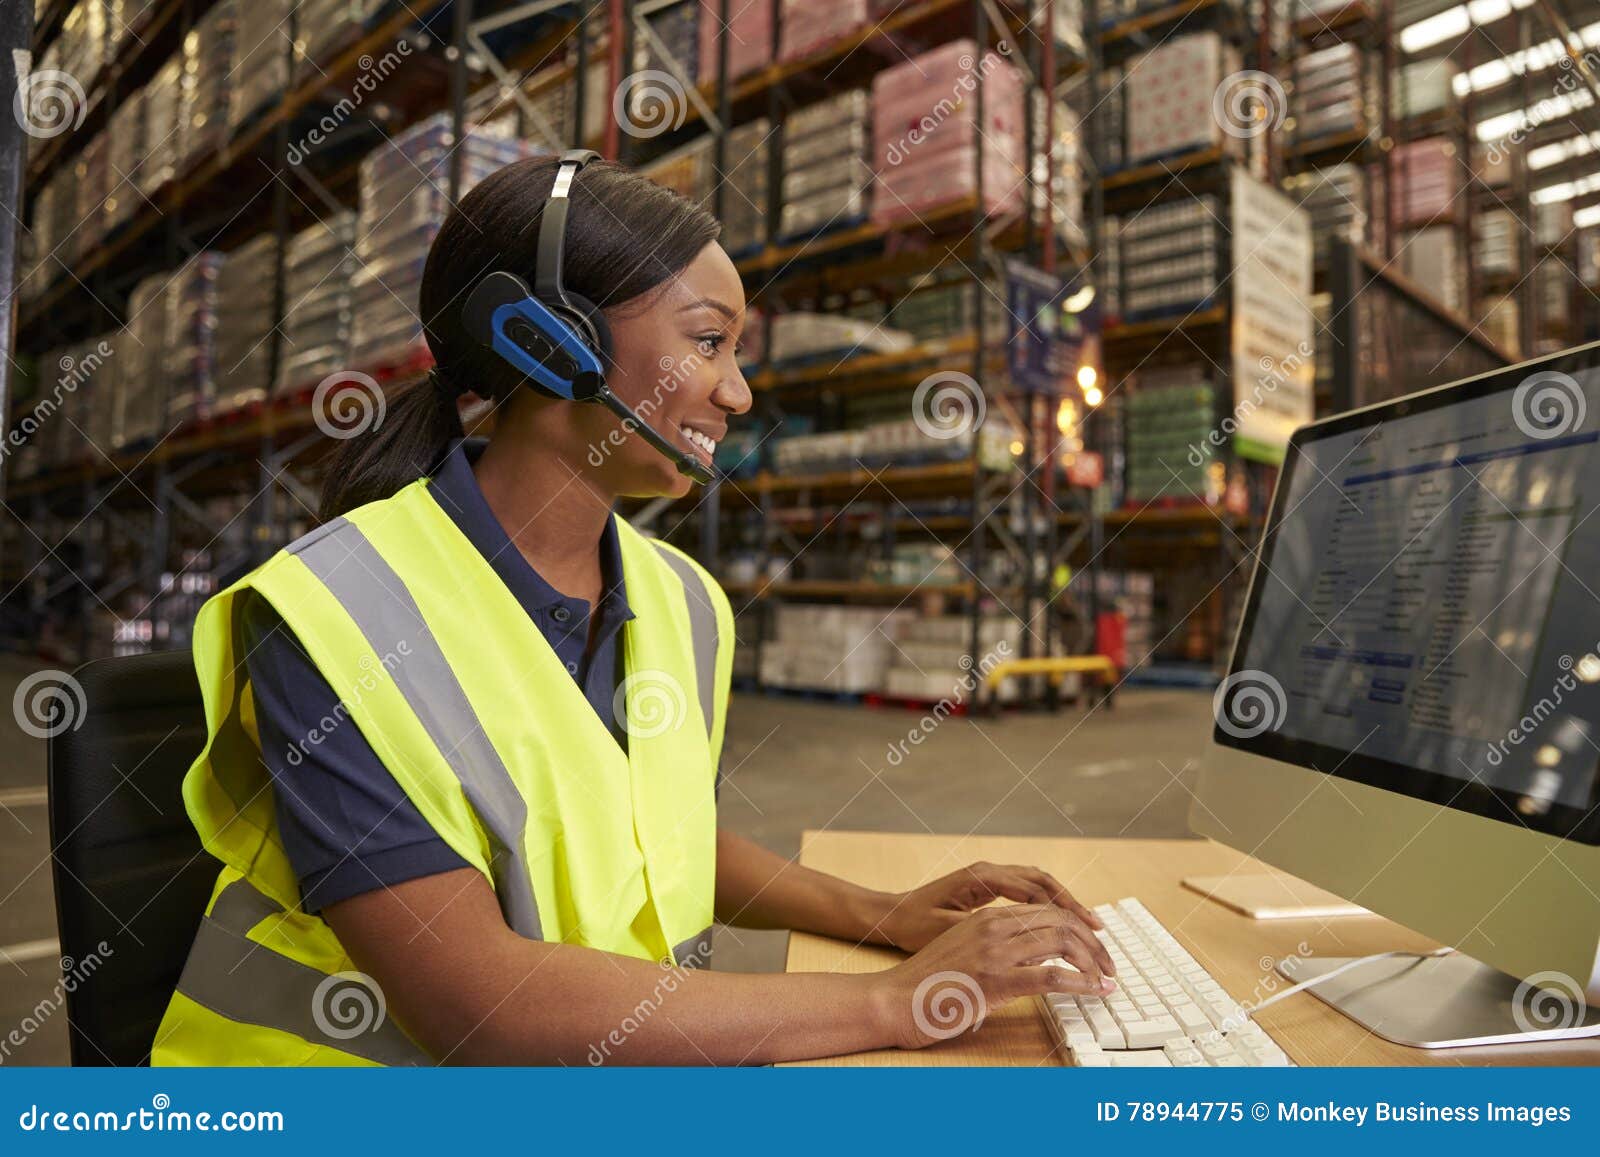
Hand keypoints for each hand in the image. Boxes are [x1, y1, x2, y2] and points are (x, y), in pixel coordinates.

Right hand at [872, 903, 1116, 1049]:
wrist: (893, 1000)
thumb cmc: (925, 984)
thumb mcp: (962, 952)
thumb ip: (994, 949)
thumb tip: (1029, 962)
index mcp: (985, 917)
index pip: (1045, 910)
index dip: (1077, 924)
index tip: (1095, 944)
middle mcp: (993, 927)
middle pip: (1059, 921)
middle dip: (1092, 942)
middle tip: (1109, 964)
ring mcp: (994, 952)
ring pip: (1061, 942)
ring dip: (1092, 960)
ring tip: (1107, 978)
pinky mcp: (995, 980)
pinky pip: (1051, 976)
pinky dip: (1081, 983)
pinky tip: (1095, 990)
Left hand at [878, 861, 1103, 952]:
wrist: (889, 916)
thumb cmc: (913, 925)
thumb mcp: (949, 932)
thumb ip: (989, 934)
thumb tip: (1030, 944)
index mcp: (983, 877)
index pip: (1038, 889)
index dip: (1067, 910)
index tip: (1090, 932)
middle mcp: (990, 871)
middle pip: (1045, 883)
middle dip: (1074, 907)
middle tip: (1099, 932)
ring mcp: (989, 877)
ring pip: (1039, 885)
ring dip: (1064, 906)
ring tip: (1089, 930)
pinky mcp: (987, 888)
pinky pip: (1026, 893)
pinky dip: (1047, 907)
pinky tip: (1061, 928)